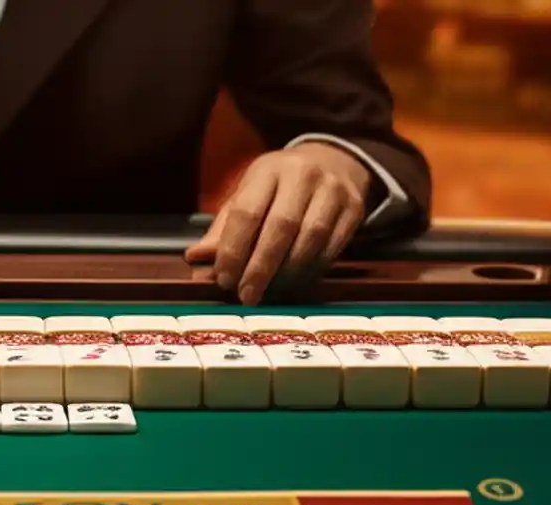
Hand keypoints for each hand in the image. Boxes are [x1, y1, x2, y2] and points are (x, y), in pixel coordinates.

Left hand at [186, 142, 371, 304]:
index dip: (233, 250)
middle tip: (246, 295)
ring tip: (270, 292)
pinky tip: (295, 283)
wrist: (333, 162)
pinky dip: (312, 270)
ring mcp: (334, 190)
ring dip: (287, 273)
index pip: (246, 212)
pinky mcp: (355, 208)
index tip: (224, 279)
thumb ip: (223, 229)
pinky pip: (332, 247)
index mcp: (268, 170)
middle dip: (261, 267)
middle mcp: (303, 175)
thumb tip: (194, 258)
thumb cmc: (279, 186)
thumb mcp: (248, 195)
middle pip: (281, 227)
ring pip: (311, 238)